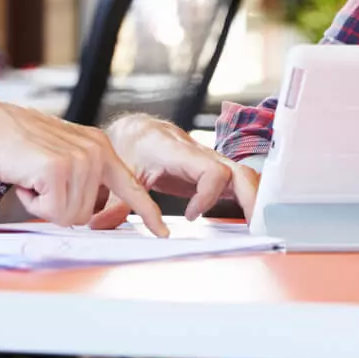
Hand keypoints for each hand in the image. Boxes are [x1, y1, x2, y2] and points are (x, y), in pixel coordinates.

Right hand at [0, 99, 168, 235]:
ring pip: (68, 216)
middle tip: (40, 182)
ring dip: (43, 204)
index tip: (162, 232)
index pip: (131, 186)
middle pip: (86, 215)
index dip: (146, 212)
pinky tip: (26, 179)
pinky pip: (50, 211)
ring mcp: (80, 160)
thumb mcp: (61, 157)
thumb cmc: (18, 147)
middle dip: (57, 207)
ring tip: (32, 176)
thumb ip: (82, 179)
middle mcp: (96, 152)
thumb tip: (87, 213)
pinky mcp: (60, 169)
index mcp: (99, 148)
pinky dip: (32, 202)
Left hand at [90, 114, 259, 229]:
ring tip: (256, 226)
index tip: (190, 215)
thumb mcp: (119, 172)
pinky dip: (248, 196)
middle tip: (250, 226)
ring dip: (254, 198)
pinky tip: (250, 215)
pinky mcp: (211, 169)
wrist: (135, 130)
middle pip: (239, 171)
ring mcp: (208, 161)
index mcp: (177, 151)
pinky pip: (237, 180)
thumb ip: (113, 201)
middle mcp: (199, 153)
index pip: (211, 170)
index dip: (208, 196)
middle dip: (250, 198)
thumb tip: (102, 225)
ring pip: (244, 174)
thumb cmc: (129, 145)